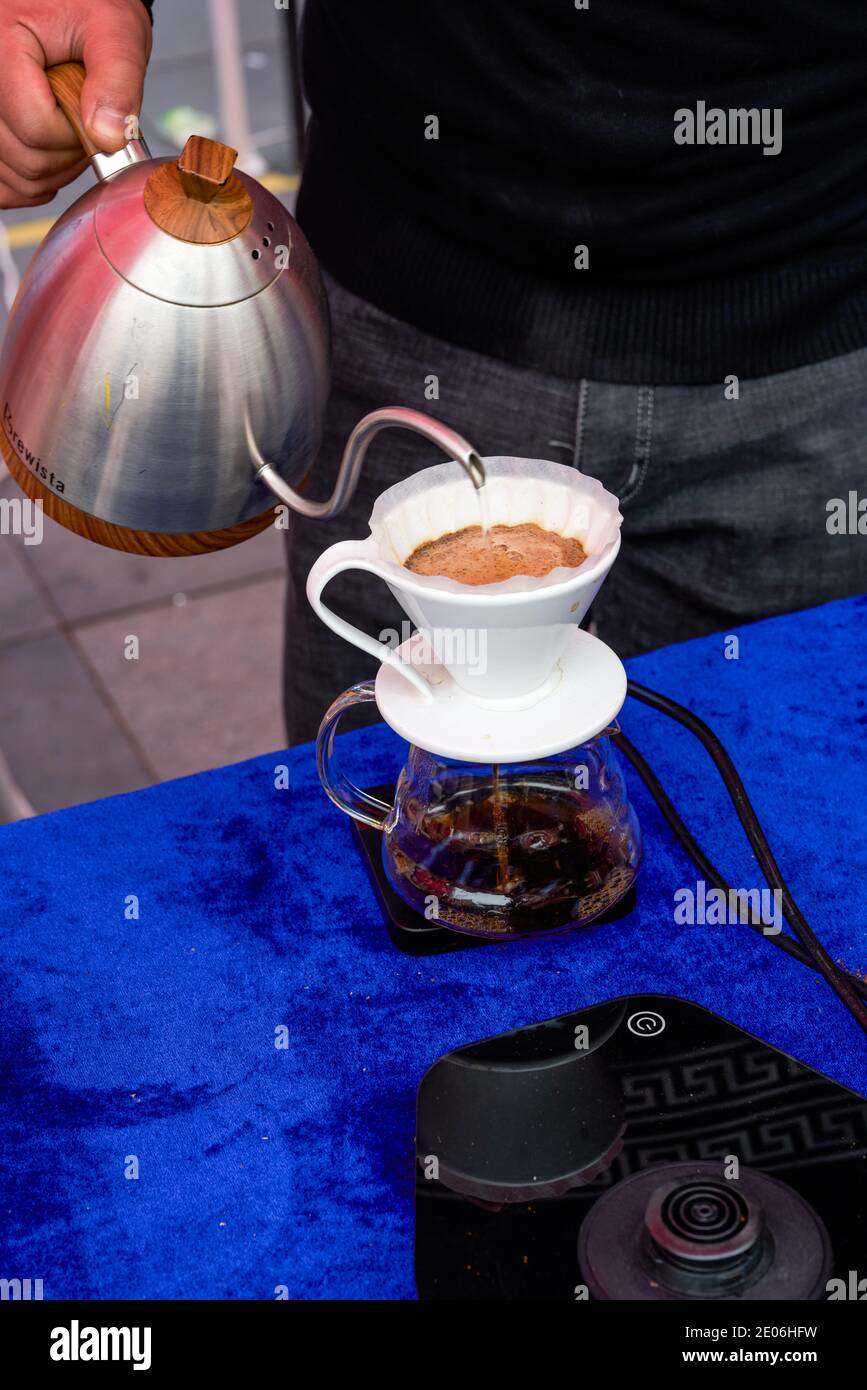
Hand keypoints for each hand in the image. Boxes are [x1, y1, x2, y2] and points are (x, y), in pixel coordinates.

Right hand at [0, 0, 151, 207]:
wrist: (73, 5)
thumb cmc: (90, 9)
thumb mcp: (116, 31)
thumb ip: (117, 80)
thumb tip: (108, 137)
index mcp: (1, 45)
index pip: (36, 128)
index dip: (76, 135)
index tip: (92, 111)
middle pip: (24, 159)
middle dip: (67, 155)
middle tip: (85, 121)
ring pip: (14, 177)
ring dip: (52, 172)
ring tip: (68, 130)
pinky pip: (1, 183)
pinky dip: (27, 183)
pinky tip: (48, 160)